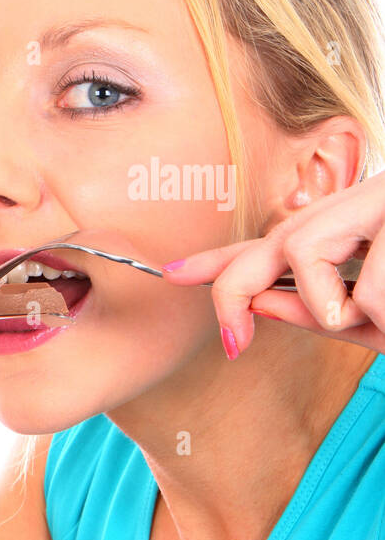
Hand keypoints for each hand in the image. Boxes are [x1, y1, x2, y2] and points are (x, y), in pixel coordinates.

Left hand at [160, 177, 384, 356]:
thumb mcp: (380, 315)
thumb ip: (322, 311)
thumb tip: (260, 304)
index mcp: (362, 225)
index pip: (283, 239)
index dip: (223, 259)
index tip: (175, 272)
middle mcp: (366, 200)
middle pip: (272, 237)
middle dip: (233, 291)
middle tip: (232, 342)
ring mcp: (379, 197)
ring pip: (300, 252)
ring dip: (335, 311)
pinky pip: (363, 286)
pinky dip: (383, 317)